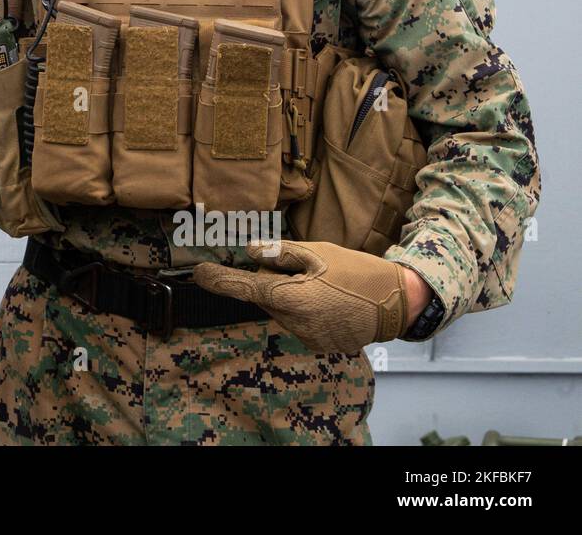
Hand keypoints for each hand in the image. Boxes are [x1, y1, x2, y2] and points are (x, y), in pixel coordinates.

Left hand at [193, 240, 409, 353]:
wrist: (398, 304)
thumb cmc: (357, 272)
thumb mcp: (317, 252)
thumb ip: (279, 253)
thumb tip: (250, 251)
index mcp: (289, 297)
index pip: (242, 287)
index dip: (218, 280)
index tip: (199, 272)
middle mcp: (293, 323)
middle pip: (264, 296)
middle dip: (272, 280)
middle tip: (302, 268)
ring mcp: (307, 338)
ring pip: (280, 310)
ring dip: (289, 296)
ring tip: (321, 284)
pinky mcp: (319, 345)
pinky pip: (298, 323)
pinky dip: (304, 310)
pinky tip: (328, 301)